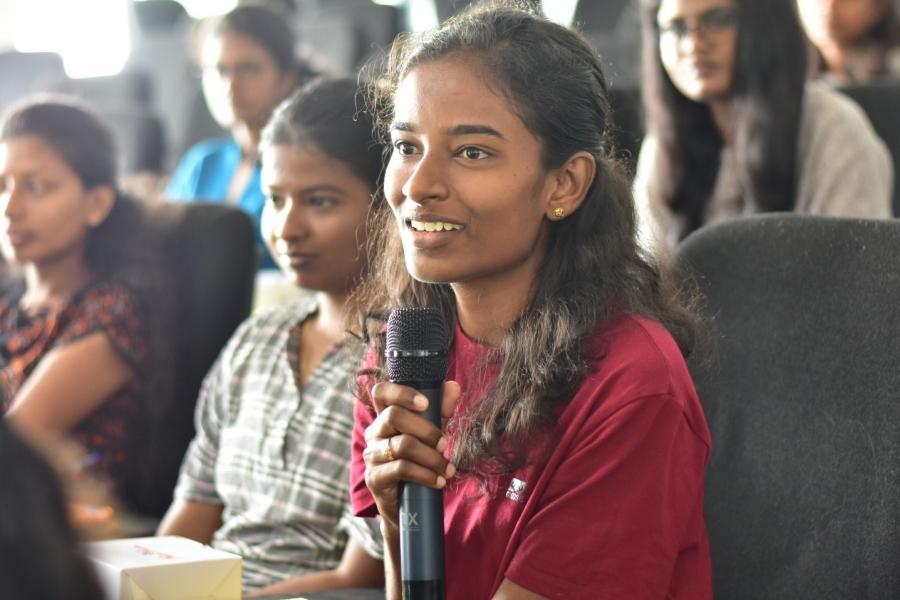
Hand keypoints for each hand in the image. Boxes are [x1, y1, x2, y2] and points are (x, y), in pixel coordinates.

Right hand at [362, 380, 460, 529]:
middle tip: (445, 444)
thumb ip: (441, 410)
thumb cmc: (420, 463)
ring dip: (432, 457)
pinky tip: (439, 481)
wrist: (409, 507)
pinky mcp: (374, 478)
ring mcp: (372, 455)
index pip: (381, 392)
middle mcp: (374, 432)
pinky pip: (401, 469)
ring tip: (447, 468)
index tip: (426, 403)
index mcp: (385, 417)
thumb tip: (453, 386)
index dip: (401, 392)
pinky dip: (426, 474)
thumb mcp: (432, 434)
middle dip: (427, 430)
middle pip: (394, 415)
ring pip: (402, 444)